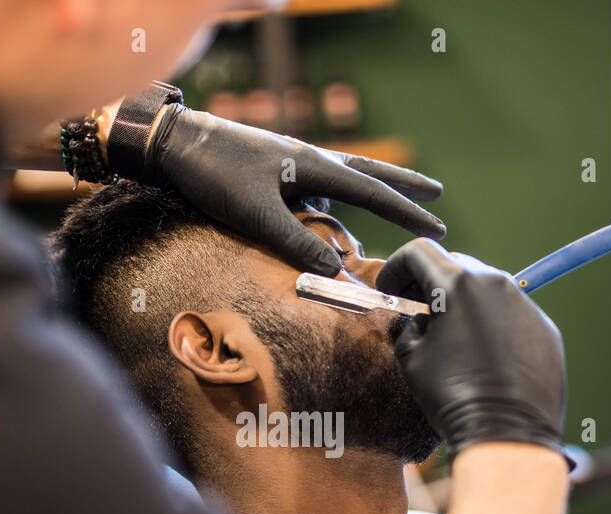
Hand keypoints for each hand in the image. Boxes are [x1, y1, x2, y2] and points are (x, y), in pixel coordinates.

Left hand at [146, 107, 444, 274]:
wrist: (173, 142)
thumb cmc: (213, 174)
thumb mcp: (256, 214)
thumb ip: (296, 243)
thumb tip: (334, 273)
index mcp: (312, 166)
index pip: (372, 192)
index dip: (406, 213)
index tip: (437, 229)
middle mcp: (308, 160)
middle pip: (368, 173)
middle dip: (403, 186)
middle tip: (437, 194)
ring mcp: (291, 165)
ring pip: (342, 181)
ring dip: (368, 193)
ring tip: (392, 206)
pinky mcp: (272, 173)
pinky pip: (313, 192)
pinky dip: (329, 206)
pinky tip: (326, 218)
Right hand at [376, 239, 568, 463]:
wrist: (507, 435)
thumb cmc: (454, 398)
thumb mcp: (412, 360)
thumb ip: (409, 328)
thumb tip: (419, 321)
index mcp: (458, 286)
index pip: (420, 252)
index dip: (397, 267)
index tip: (389, 287)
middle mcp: (496, 284)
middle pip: (456, 265)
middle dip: (431, 283)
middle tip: (416, 308)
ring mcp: (525, 306)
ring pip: (486, 290)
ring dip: (464, 304)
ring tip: (451, 337)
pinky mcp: (544, 329)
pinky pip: (511, 315)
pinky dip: (492, 325)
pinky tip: (482, 356)